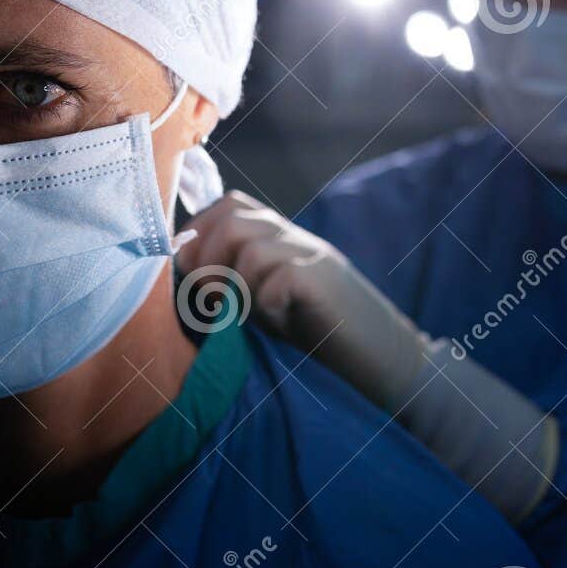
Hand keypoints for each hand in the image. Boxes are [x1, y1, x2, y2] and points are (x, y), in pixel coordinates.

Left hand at [176, 191, 425, 407]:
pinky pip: (279, 277)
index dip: (197, 240)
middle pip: (231, 216)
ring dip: (235, 286)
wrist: (386, 360)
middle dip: (208, 262)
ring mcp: (312, 255)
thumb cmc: (319, 336)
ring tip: (248, 318)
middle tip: (217, 303)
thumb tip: (180, 275)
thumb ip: (234, 284)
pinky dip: (267, 304)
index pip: (225, 207)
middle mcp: (294, 238)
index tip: (195, 284)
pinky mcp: (324, 282)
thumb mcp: (266, 304)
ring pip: (249, 244)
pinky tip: (281, 323)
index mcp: (278, 237)